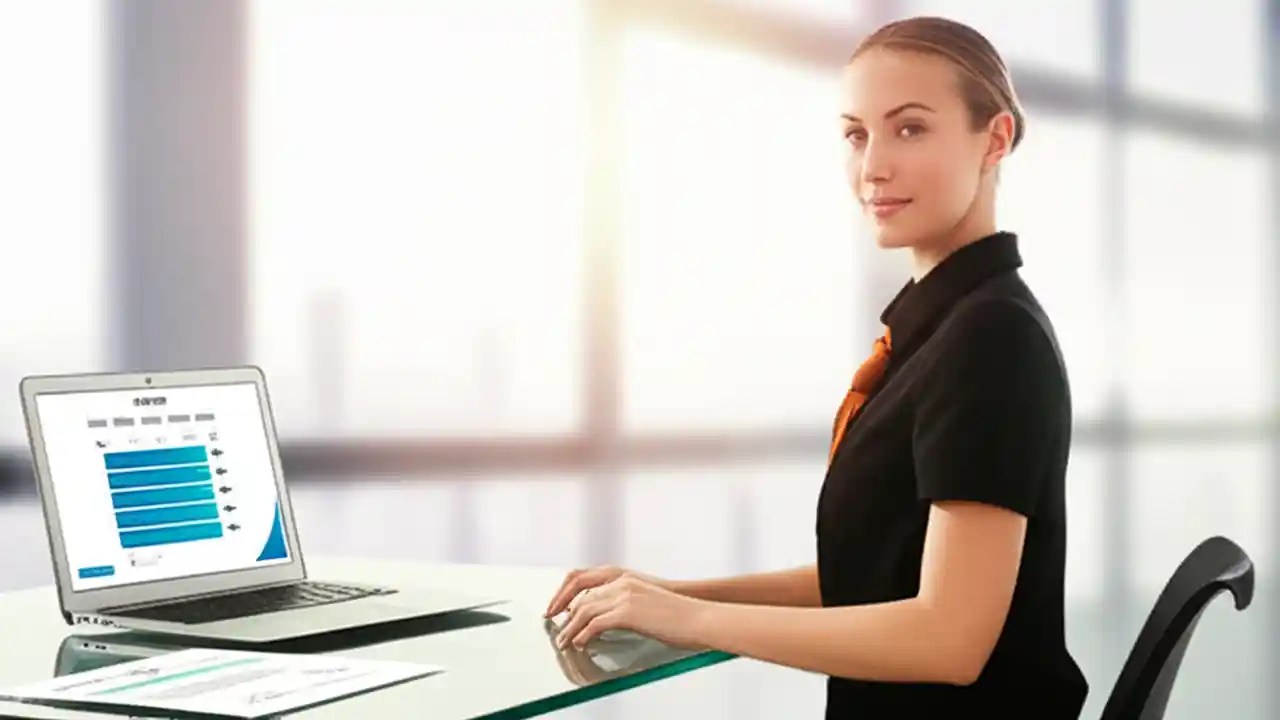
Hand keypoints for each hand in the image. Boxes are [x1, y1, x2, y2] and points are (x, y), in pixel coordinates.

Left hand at [552, 574, 711, 650]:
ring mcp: (624, 595)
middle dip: (564, 613)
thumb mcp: (646, 600)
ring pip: (584, 610)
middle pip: (580, 595)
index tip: (557, 609)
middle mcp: (621, 582)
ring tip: (564, 641)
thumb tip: (605, 616)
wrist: (696, 616)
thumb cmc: (677, 613)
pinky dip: (583, 634)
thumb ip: (624, 602)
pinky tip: (579, 642)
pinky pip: (595, 624)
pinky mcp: (627, 612)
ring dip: (570, 628)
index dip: (566, 594)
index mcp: (624, 577)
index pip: (583, 579)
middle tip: (556, 628)